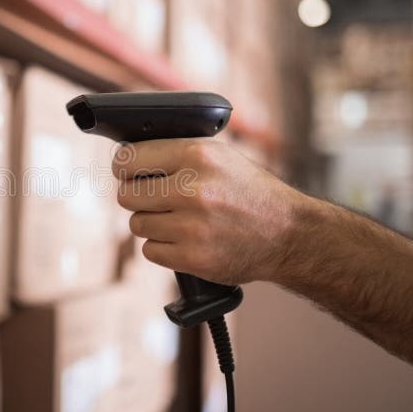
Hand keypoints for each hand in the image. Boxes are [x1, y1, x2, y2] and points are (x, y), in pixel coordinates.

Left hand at [112, 138, 309, 284]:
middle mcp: (193, 189)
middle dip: (137, 198)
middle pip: (126, 195)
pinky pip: (151, 251)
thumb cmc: (250, 192)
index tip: (127, 172)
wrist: (289, 234)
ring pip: (137, 224)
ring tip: (179, 220)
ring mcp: (192, 226)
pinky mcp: (193, 258)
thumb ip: (176, 153)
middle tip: (157, 200)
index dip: (124, 167)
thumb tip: (128, 158)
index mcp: (198, 155)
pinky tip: (186, 239)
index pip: (128, 159)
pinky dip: (163, 248)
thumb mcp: (220, 157)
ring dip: (152, 224)